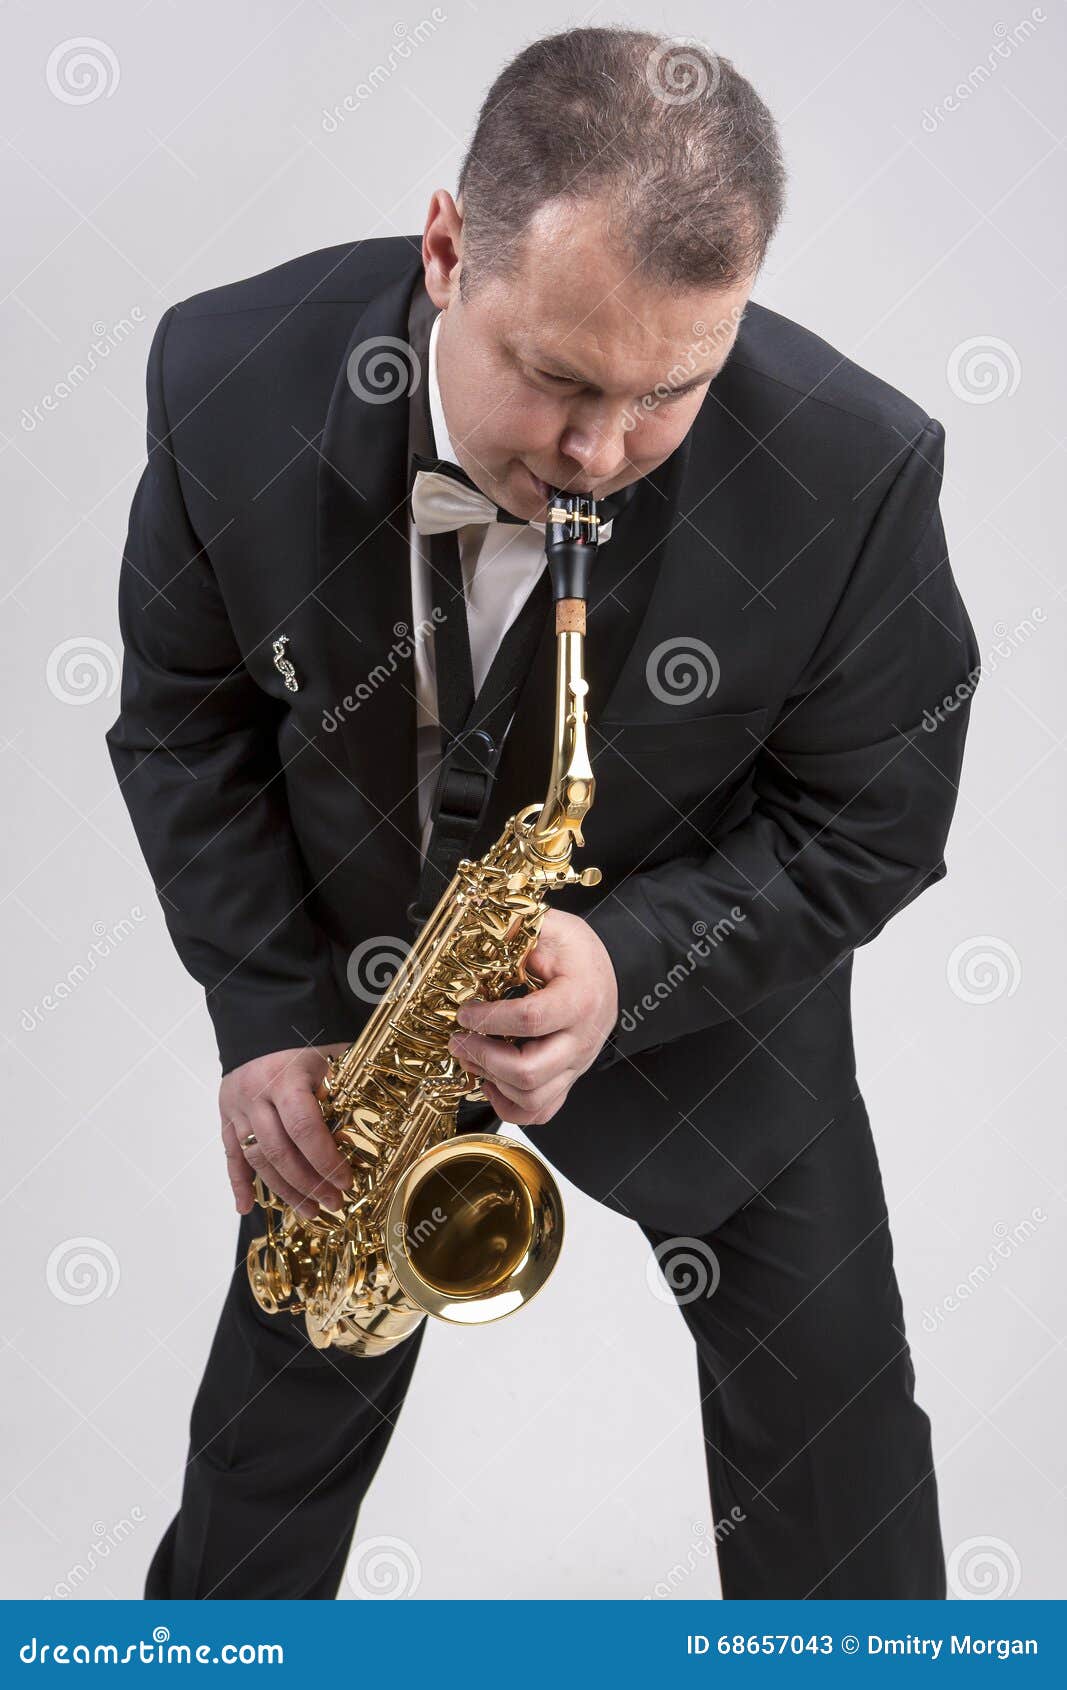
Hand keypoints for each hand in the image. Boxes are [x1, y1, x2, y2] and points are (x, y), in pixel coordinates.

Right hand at [220, 1042, 353, 1219]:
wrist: (260, 1028)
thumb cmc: (304, 1045)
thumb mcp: (331, 1057)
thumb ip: (347, 1088)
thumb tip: (383, 1121)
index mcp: (287, 1077)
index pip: (304, 1127)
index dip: (325, 1159)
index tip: (345, 1181)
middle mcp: (257, 1094)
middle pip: (280, 1150)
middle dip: (309, 1183)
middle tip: (333, 1203)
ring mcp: (237, 1108)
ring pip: (257, 1159)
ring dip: (284, 1190)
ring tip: (309, 1211)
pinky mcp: (225, 1117)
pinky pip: (230, 1155)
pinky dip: (238, 1183)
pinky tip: (246, 1207)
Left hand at [447, 908, 618, 1125]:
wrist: (607, 972)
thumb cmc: (578, 952)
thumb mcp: (552, 928)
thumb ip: (518, 929)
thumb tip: (480, 936)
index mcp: (580, 998)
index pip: (531, 1019)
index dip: (490, 1019)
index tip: (465, 1012)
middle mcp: (581, 1039)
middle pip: (530, 1072)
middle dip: (484, 1058)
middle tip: (459, 1040)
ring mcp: (576, 1065)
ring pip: (533, 1099)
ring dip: (492, 1082)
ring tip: (470, 1058)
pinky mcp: (568, 1079)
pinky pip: (541, 1111)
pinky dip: (510, 1106)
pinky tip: (492, 1082)